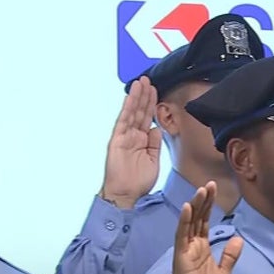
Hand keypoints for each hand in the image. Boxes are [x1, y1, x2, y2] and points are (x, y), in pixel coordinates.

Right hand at [99, 76, 161, 209]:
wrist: (125, 194)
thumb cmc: (138, 181)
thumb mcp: (153, 160)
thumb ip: (154, 144)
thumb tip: (156, 128)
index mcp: (142, 140)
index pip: (147, 118)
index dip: (151, 104)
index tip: (156, 90)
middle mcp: (132, 136)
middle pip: (140, 111)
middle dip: (145, 95)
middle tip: (149, 79)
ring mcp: (124, 136)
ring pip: (132, 112)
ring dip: (137, 96)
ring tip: (142, 81)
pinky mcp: (117, 139)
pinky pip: (123, 120)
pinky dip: (127, 107)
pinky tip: (131, 96)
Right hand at [168, 182, 243, 273]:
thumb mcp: (224, 272)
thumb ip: (229, 255)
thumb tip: (238, 238)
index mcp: (202, 248)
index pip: (205, 222)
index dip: (208, 206)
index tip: (213, 190)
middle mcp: (193, 246)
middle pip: (198, 218)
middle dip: (203, 201)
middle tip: (210, 184)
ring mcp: (185, 251)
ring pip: (189, 223)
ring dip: (195, 206)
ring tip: (201, 190)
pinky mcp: (181, 257)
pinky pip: (182, 237)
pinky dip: (184, 222)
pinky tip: (188, 208)